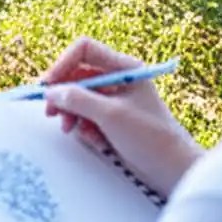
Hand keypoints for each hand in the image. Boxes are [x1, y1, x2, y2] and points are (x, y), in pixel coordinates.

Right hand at [42, 37, 202, 197]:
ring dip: (71, 112)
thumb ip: (77, 99)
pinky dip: (84, 127)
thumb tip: (50, 92)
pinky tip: (93, 139)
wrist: (173, 170)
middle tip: (50, 111)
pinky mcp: (112, 120)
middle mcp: (118, 80)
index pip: (84, 50)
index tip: (48, 85)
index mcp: (124, 68)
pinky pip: (87, 115)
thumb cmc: (151, 138)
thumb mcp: (110, 115)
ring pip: (79, 97)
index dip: (62, 64)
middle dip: (63, 93)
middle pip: (77, 75)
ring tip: (69, 129)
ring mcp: (115, 100)